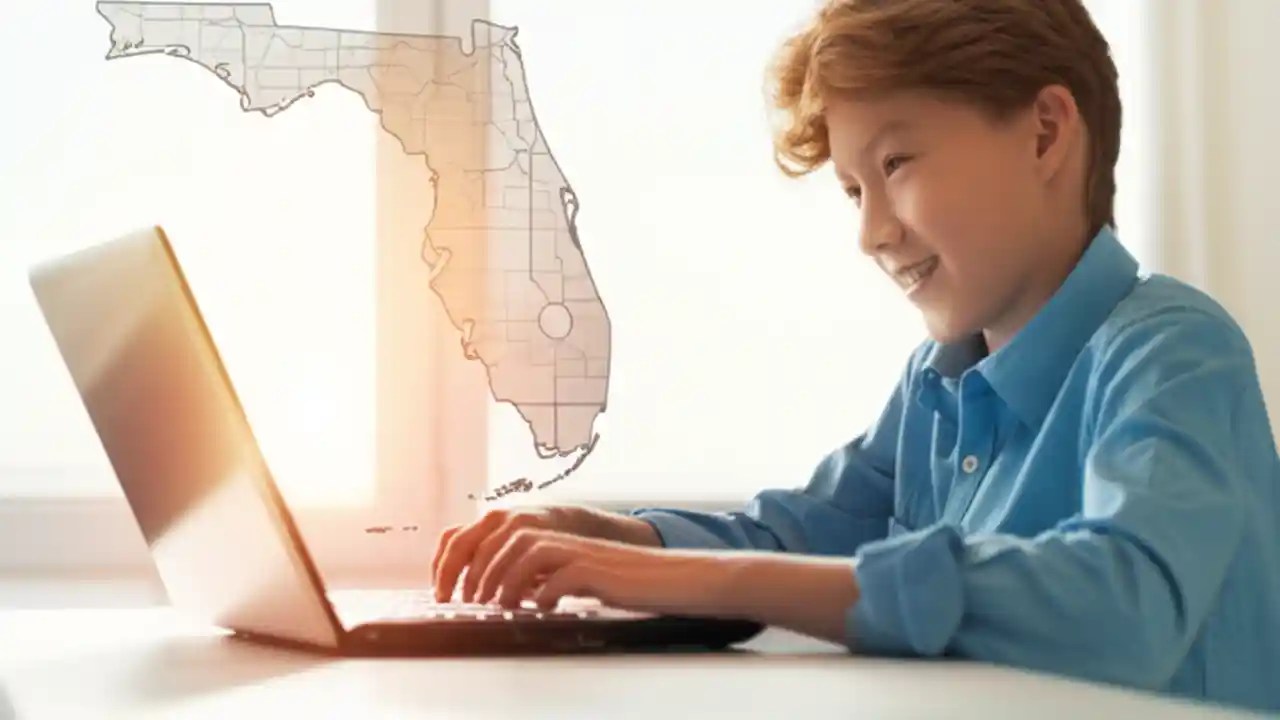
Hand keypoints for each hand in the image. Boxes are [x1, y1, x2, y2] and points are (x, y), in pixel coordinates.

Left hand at [431, 506, 660, 601]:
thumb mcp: (555, 566)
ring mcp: (566, 546)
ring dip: (503, 583)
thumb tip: (488, 589)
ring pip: (520, 555)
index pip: (480, 533)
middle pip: (494, 542)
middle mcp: (546, 531)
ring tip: (501, 606)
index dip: (455, 560)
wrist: (649, 574)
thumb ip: (526, 568)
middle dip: (474, 576)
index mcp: (533, 529)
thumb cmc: (602, 575)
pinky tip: (542, 606)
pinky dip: (542, 593)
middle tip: (469, 603)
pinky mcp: (587, 565)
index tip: (443, 590)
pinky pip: (554, 576)